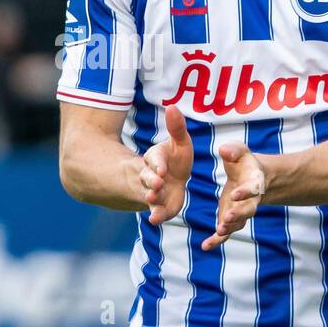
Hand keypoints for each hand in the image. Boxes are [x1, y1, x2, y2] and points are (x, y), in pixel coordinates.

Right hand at [139, 104, 192, 224]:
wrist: (168, 180)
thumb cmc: (175, 159)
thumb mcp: (179, 143)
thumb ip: (176, 128)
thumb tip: (172, 106)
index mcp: (156, 159)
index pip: (154, 159)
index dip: (157, 164)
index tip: (161, 169)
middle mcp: (151, 176)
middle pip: (148, 178)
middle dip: (152, 180)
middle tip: (157, 183)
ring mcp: (154, 193)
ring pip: (150, 195)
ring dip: (151, 197)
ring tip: (152, 199)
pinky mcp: (160, 207)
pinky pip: (156, 211)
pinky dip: (156, 215)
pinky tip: (155, 220)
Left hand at [201, 143, 265, 250]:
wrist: (250, 177)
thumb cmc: (244, 162)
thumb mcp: (240, 151)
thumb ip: (233, 150)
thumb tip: (224, 150)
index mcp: (255, 183)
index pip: (252, 189)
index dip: (245, 192)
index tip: (235, 193)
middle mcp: (250, 201)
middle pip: (247, 211)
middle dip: (238, 215)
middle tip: (227, 218)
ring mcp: (240, 212)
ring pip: (237, 224)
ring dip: (228, 228)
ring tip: (219, 232)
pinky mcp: (230, 219)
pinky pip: (225, 233)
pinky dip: (216, 241)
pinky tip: (205, 247)